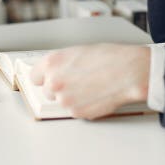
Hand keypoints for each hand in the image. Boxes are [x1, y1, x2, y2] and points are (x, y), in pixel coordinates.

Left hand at [29, 44, 150, 119]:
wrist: (129, 72)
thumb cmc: (110, 58)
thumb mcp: (79, 52)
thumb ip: (62, 63)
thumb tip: (57, 71)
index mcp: (52, 62)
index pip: (35, 76)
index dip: (45, 77)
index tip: (49, 79)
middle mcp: (54, 82)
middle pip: (47, 91)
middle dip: (59, 88)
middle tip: (77, 82)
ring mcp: (64, 99)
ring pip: (62, 102)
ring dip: (72, 97)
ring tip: (91, 86)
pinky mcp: (76, 113)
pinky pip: (75, 110)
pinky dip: (83, 105)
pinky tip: (96, 94)